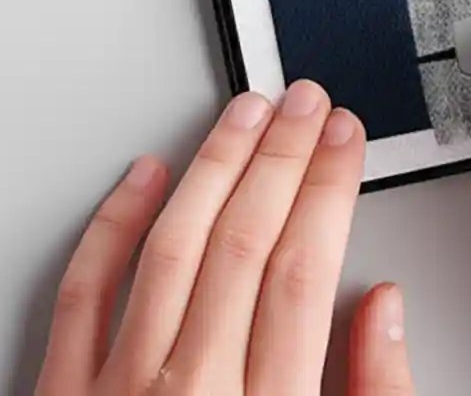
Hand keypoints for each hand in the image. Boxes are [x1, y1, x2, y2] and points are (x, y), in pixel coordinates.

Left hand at [34, 80, 415, 394]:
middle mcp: (186, 394)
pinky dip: (111, 225)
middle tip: (305, 103)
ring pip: (170, 246)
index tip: (345, 140)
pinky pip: (82, 290)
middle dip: (282, 155)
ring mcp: (115, 392)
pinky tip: (142, 176)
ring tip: (242, 115)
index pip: (306, 269)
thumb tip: (388, 314)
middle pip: (244, 242)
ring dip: (212, 167)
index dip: (331, 188)